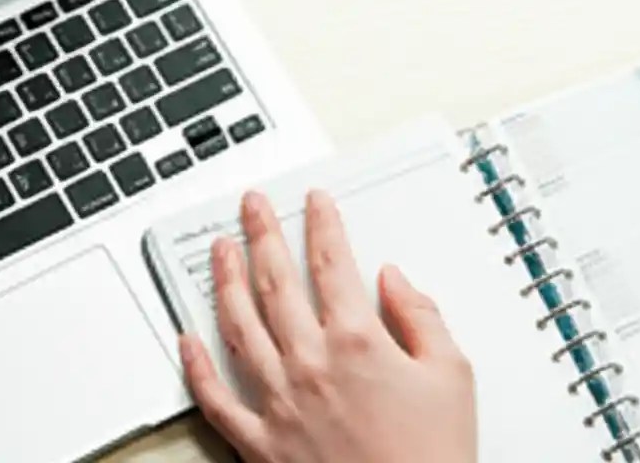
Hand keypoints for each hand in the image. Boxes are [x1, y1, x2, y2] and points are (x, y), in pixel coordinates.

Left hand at [179, 190, 476, 462]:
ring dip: (224, 281)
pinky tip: (186, 338)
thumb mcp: (453, 376)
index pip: (332, 263)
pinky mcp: (260, 443)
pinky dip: (197, 366)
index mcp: (359, 342)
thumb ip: (422, 317)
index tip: (314, 203)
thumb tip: (395, 280)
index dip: (322, 225)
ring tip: (219, 250)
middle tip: (251, 206)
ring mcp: (279, 403)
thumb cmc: (432, 458)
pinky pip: (216, 398)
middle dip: (261, 234)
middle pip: (276, 282)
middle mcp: (310, 365)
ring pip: (238, 326)